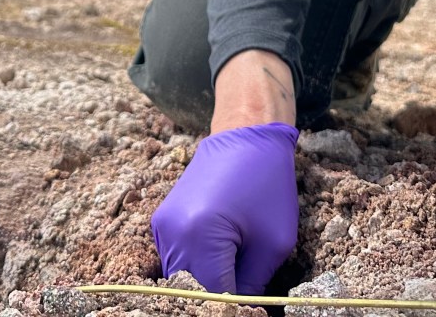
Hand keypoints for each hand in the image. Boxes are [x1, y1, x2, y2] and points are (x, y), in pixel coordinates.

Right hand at [150, 122, 298, 294]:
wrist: (245, 136)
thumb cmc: (267, 184)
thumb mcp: (274, 243)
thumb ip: (252, 285)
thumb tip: (241, 308)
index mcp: (200, 236)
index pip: (213, 297)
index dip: (234, 308)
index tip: (251, 308)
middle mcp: (173, 232)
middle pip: (190, 291)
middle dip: (215, 298)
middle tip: (243, 297)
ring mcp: (163, 226)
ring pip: (180, 278)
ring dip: (203, 284)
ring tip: (233, 275)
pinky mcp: (162, 221)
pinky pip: (176, 260)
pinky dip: (195, 267)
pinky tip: (220, 257)